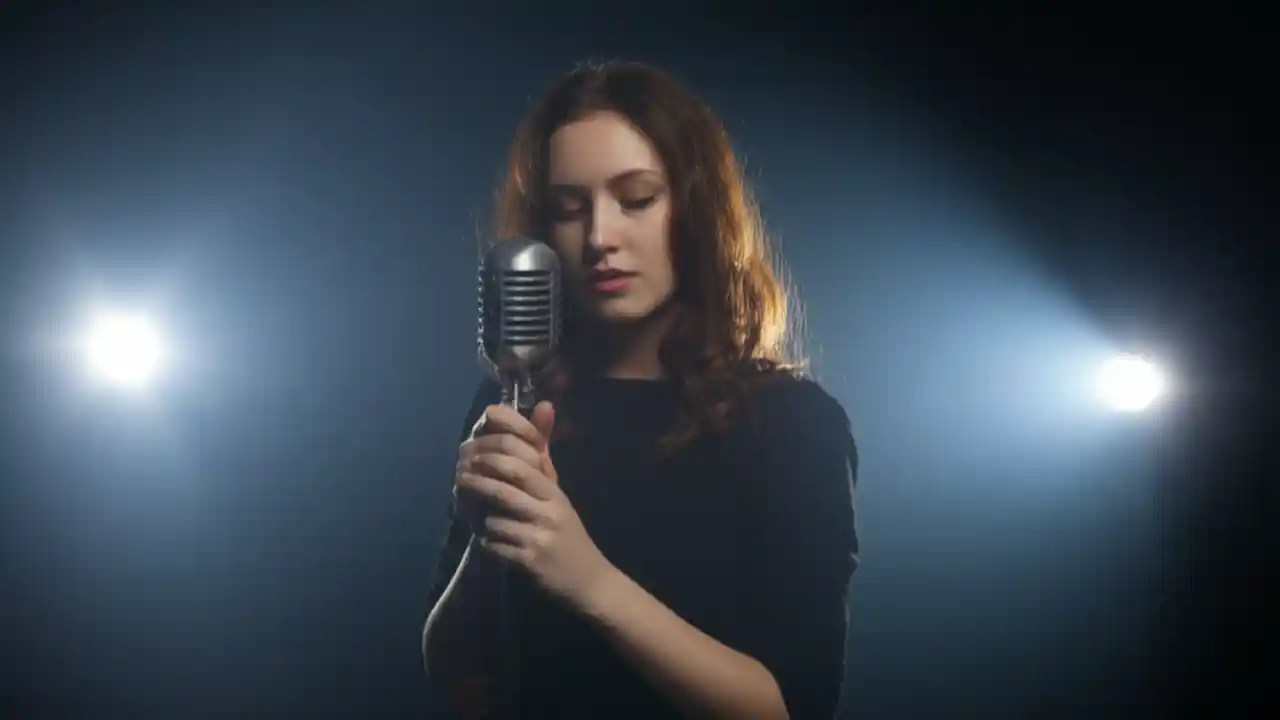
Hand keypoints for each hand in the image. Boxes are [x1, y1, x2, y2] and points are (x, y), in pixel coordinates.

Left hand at [453, 400, 614, 609]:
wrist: (589, 580)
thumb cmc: (565, 531)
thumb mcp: (556, 491)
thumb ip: (543, 451)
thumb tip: (544, 403)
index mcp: (554, 491)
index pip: (522, 463)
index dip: (492, 455)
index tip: (470, 452)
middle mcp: (550, 510)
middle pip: (506, 485)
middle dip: (478, 479)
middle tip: (459, 476)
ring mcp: (540, 536)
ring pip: (496, 518)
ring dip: (480, 517)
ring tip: (470, 512)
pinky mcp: (530, 561)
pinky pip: (496, 546)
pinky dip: (487, 543)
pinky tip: (489, 543)